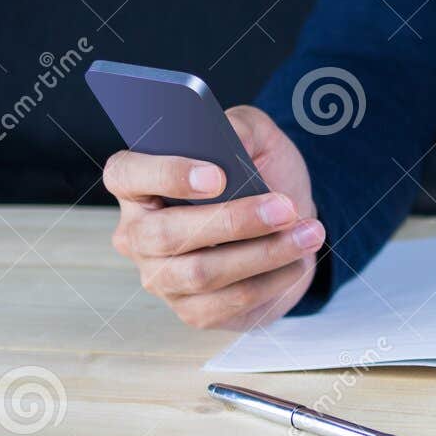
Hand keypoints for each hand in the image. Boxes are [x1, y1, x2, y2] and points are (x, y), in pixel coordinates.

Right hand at [105, 105, 321, 330]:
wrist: (290, 222)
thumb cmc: (261, 174)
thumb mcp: (257, 137)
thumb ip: (240, 125)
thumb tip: (228, 134)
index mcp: (139, 184)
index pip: (125, 175)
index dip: (165, 175)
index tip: (217, 175)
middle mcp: (138, 234)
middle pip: (167, 234)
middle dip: (235, 221)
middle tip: (287, 207)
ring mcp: (161, 277)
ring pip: (202, 272)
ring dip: (264, 253)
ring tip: (310, 233)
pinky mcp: (193, 310)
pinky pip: (229, 301)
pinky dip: (271, 280)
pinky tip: (297, 261)